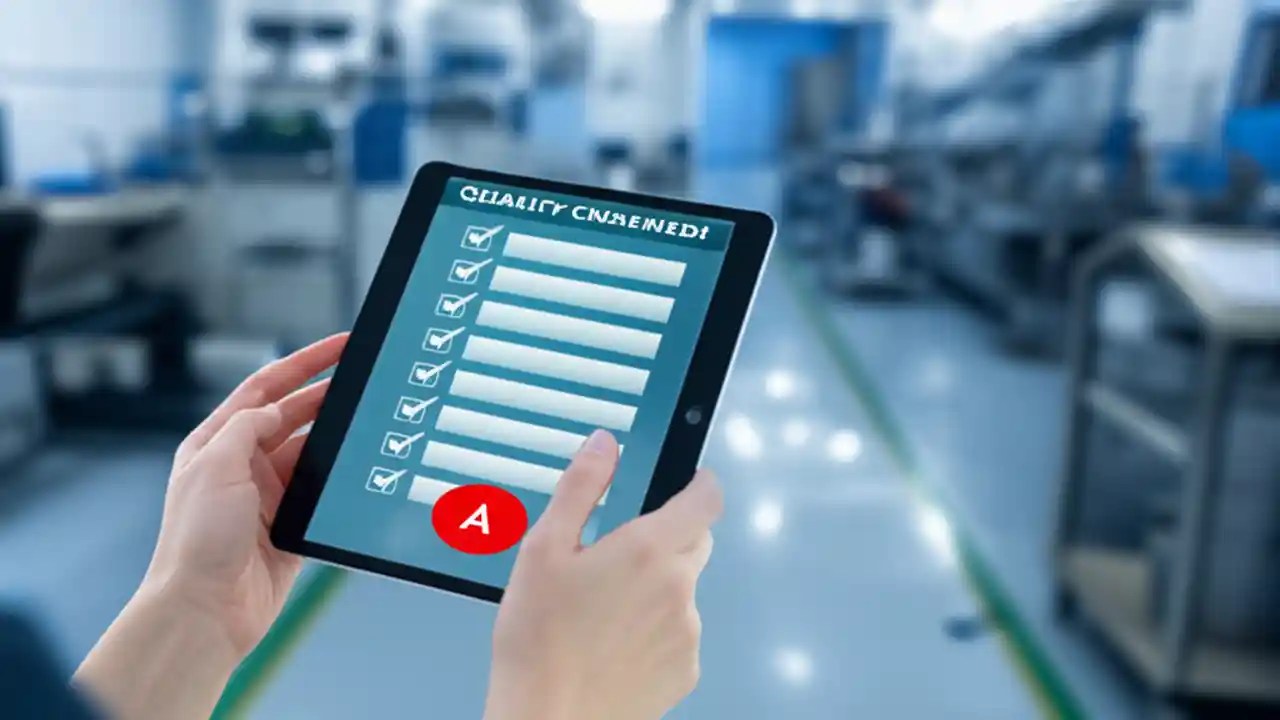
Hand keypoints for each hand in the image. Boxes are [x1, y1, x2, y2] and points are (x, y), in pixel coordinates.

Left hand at [147, 332, 347, 653]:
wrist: (206, 610)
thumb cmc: (197, 541)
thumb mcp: (215, 466)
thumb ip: (247, 426)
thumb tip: (276, 408)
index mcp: (216, 443)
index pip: (264, 389)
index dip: (303, 363)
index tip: (340, 345)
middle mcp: (241, 465)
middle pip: (293, 415)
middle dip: (329, 394)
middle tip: (367, 377)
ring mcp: (267, 496)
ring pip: (311, 451)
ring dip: (336, 435)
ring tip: (369, 419)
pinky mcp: (290, 525)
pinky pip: (321, 490)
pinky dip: (339, 477)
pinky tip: (358, 466)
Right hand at [485, 430, 722, 719]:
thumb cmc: (538, 638)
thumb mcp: (543, 550)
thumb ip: (581, 488)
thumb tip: (605, 443)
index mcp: (648, 549)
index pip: (706, 500)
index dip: (701, 485)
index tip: (690, 481)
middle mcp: (680, 587)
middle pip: (696, 542)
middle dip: (670, 536)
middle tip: (621, 554)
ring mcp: (688, 632)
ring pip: (685, 590)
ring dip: (659, 587)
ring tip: (604, 611)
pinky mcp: (685, 671)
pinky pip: (679, 634)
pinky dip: (657, 630)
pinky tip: (614, 645)